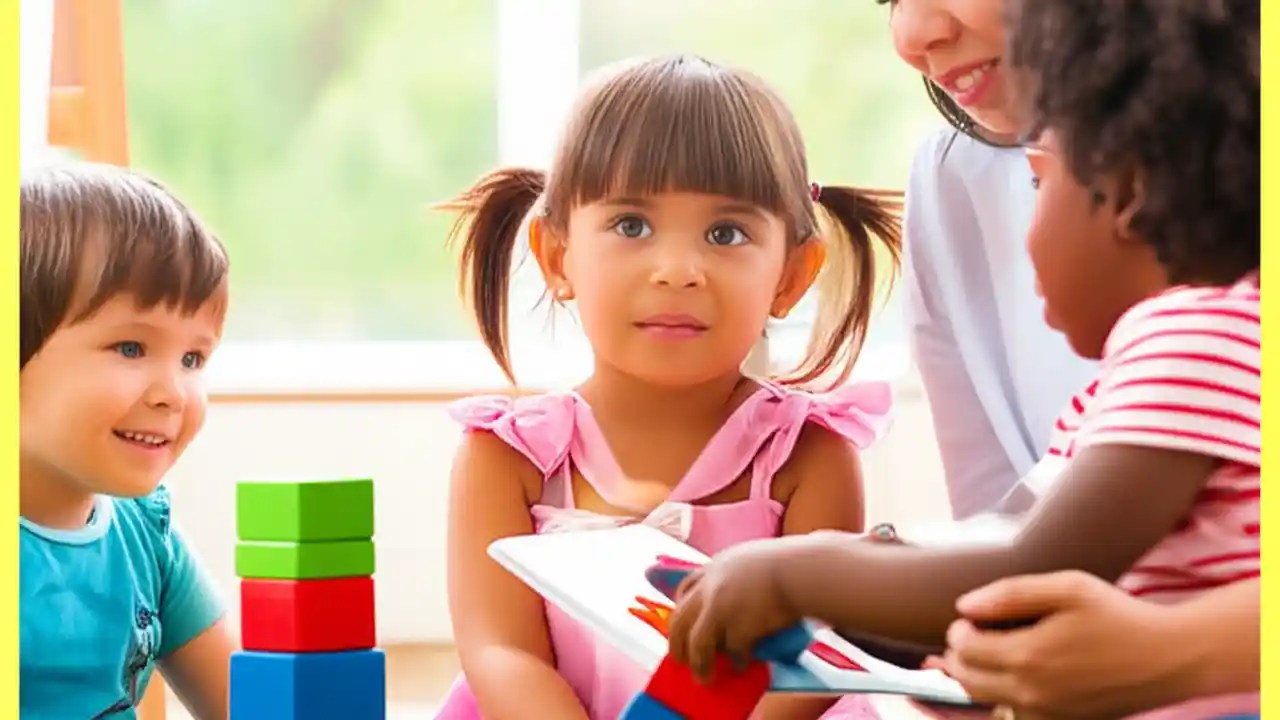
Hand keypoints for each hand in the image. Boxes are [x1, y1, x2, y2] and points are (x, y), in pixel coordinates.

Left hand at [666, 540, 801, 681]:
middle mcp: (711, 586)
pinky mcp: (739, 626)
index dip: (681, 610)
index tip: (682, 625)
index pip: (685, 589)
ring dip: (699, 663)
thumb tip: (740, 602)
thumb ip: (740, 576)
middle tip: (680, 660)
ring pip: (697, 643)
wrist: (804, 571)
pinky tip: (743, 666)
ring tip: (704, 676)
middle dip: (677, 644)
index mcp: (716, 566)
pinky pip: (732, 651)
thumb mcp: (755, 560)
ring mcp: (722, 607)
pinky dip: (737, 661)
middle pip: (680, 619)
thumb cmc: (791, 565)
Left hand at [941, 571, 1197, 719]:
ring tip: (985, 655)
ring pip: (985, 702)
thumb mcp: (1068, 588)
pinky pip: (1014, 716)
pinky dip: (1003, 698)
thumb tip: (964, 606)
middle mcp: (1031, 694)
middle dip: (959, 656)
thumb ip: (1011, 594)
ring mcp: (1046, 716)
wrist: (1170, 658)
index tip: (971, 618)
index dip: (958, 631)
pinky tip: (1016, 677)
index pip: (963, 650)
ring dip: (976, 679)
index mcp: (1027, 657)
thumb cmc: (1119, 616)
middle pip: (966, 680)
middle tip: (972, 635)